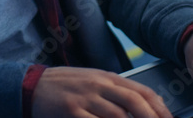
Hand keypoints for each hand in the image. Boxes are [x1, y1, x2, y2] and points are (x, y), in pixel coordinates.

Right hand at [32, 66, 171, 117]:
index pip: (142, 91)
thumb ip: (116, 93)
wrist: (32, 86)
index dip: (160, 108)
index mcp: (107, 77)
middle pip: (134, 101)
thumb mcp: (93, 82)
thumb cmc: (66, 86)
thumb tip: (143, 106)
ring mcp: (85, 98)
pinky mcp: (72, 111)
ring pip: (118, 115)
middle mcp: (99, 85)